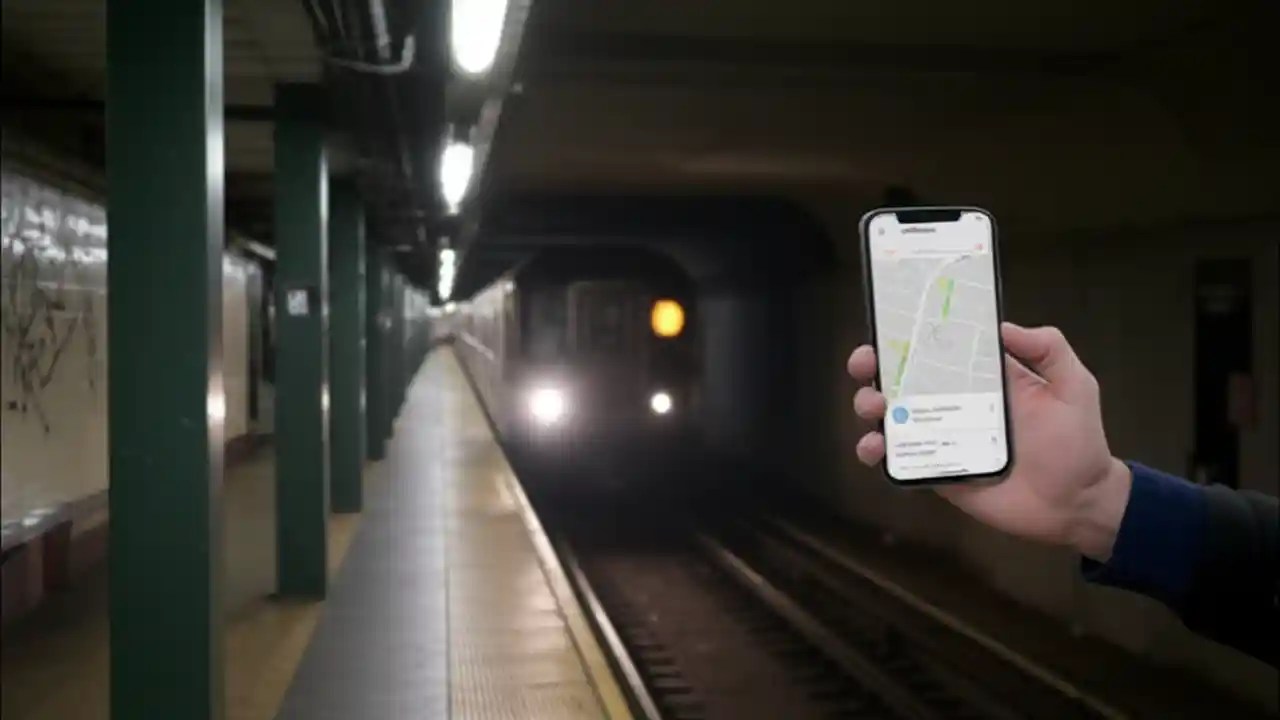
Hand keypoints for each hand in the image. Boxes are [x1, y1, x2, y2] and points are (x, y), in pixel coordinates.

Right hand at [847, 322, 1131, 560]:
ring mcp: (941, 438)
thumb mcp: (1074, 386)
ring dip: (868, 406)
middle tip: (865, 365)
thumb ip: (1048, 349)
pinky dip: (876, 452)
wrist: (1077, 504)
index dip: (907, 335)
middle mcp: (954, 403)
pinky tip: (874, 448)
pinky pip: (898, 460)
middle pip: (901, 379)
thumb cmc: (1077, 442)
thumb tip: (1002, 326)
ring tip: (872, 408)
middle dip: (873, 367)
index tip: (887, 326)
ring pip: (891, 417)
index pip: (936, 348)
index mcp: (981, 378)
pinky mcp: (936, 472)